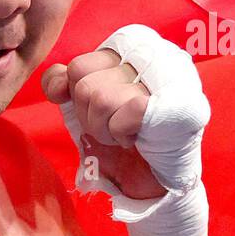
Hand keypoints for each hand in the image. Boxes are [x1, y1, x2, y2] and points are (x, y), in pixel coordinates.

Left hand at [41, 24, 210, 235]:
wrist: (154, 185)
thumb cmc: (122, 143)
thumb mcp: (85, 110)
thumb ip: (66, 85)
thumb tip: (57, 81)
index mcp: (132, 50)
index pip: (77, 64)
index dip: (70, 93)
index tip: (90, 114)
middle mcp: (153, 54)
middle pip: (82, 78)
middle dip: (88, 114)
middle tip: (113, 128)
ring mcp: (169, 75)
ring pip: (98, 95)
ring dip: (104, 127)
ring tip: (125, 134)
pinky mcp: (177, 102)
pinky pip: (124, 111)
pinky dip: (121, 132)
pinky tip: (136, 139)